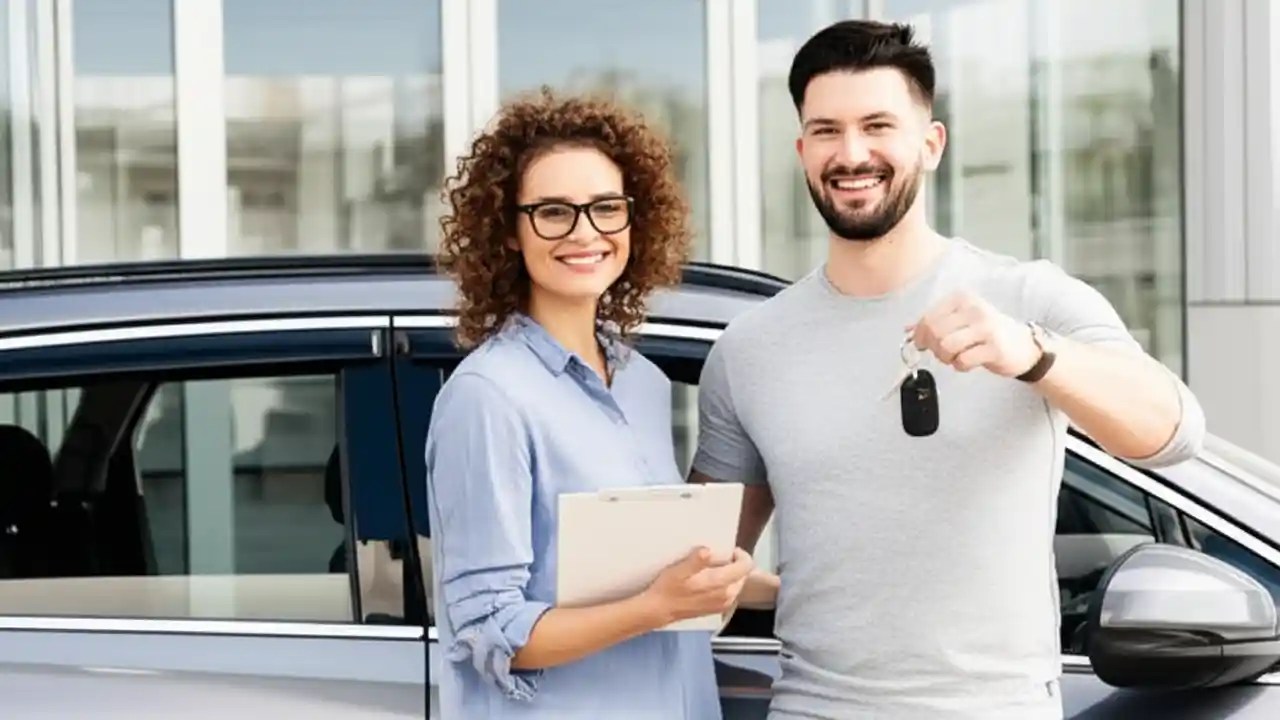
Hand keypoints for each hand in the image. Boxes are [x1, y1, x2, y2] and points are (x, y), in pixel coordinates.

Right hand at [642, 546, 753, 625]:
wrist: (659, 610)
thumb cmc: (668, 588)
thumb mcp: (678, 570)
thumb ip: (695, 561)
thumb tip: (707, 550)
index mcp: (720, 584)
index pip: (745, 567)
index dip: (741, 555)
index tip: (730, 549)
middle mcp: (726, 596)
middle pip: (743, 575)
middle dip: (737, 564)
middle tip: (722, 556)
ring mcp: (723, 604)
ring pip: (738, 584)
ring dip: (732, 574)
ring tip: (717, 567)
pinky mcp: (717, 609)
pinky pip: (731, 593)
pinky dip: (727, 584)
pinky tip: (713, 580)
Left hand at [908, 291, 1040, 377]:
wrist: (1024, 346)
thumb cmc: (989, 333)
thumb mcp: (962, 320)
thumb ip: (935, 322)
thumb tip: (908, 330)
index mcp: (962, 299)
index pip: (928, 317)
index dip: (919, 335)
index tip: (922, 344)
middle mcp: (974, 309)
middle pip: (935, 332)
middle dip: (932, 348)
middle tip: (941, 353)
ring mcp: (986, 328)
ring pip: (946, 346)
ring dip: (945, 358)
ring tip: (954, 358)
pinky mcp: (995, 348)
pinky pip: (962, 361)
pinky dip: (960, 366)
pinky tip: (968, 363)